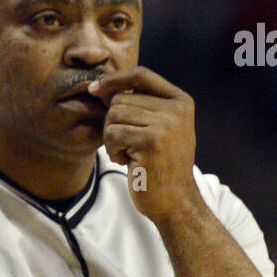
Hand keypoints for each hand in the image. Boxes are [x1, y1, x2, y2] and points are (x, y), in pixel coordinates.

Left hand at [88, 66, 202, 225]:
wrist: (175, 201)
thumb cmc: (160, 166)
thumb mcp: (158, 129)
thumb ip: (139, 105)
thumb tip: (100, 86)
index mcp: (180, 101)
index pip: (141, 75)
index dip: (115, 79)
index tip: (95, 89)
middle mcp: (176, 109)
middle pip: (121, 98)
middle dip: (112, 121)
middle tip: (124, 144)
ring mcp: (166, 124)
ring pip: (114, 115)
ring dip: (112, 138)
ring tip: (128, 153)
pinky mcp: (151, 141)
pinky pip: (112, 133)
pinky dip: (112, 149)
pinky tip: (127, 162)